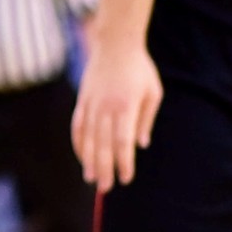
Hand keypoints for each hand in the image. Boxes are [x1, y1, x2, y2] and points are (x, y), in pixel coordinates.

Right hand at [72, 34, 161, 192]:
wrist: (114, 44)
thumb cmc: (139, 68)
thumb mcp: (153, 92)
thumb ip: (146, 120)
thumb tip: (141, 145)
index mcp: (125, 106)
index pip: (123, 141)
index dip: (124, 162)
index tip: (125, 178)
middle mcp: (105, 107)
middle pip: (103, 144)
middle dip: (104, 168)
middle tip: (105, 188)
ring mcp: (90, 104)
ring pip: (88, 138)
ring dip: (88, 160)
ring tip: (90, 178)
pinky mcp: (82, 100)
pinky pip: (77, 125)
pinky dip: (78, 142)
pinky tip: (81, 156)